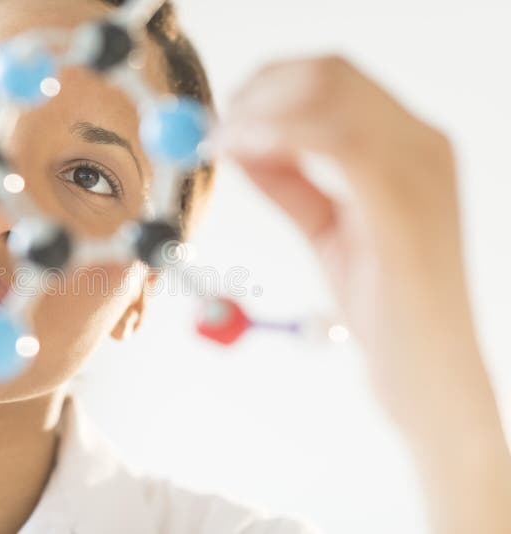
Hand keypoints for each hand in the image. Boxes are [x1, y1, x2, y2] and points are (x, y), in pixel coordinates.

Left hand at [215, 55, 510, 533]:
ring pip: (330, 97)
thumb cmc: (384, 303)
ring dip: (259, 111)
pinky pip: (337, 143)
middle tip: (214, 126)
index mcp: (409, 145)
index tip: (225, 109)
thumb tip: (240, 141)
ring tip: (219, 143)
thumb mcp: (328, 227)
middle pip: (329, 74)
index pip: (335, 77)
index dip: (270, 82)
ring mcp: (417, 171)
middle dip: (257, 91)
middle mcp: (420, 145)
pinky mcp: (401, 207)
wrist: (429, 373)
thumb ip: (290, 181)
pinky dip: (277, 137)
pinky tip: (240, 150)